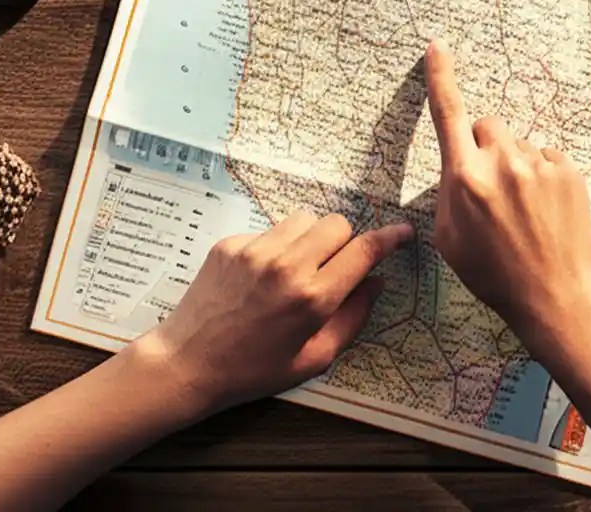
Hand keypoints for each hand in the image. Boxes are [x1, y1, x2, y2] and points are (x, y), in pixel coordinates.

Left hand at [140, 211, 412, 417]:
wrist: (187, 362)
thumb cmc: (253, 370)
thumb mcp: (314, 358)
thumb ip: (352, 317)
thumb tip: (376, 282)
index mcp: (312, 298)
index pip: (364, 251)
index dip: (390, 238)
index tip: (403, 232)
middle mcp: (286, 265)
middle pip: (338, 224)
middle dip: (345, 241)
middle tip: (335, 267)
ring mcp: (255, 251)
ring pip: (304, 220)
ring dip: (311, 238)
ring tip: (296, 270)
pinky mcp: (231, 244)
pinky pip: (270, 230)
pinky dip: (276, 247)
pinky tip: (262, 277)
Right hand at [425, 39, 590, 359]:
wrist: (554, 296)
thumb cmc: (493, 273)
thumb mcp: (448, 236)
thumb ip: (449, 190)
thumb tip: (459, 163)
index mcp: (465, 178)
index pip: (449, 115)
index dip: (440, 78)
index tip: (438, 48)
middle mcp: (502, 163)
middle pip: (488, 128)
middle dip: (485, 148)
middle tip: (492, 189)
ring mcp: (539, 165)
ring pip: (519, 146)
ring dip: (517, 166)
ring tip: (524, 211)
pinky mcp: (569, 171)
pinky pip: (548, 157)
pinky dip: (544, 176)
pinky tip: (545, 210)